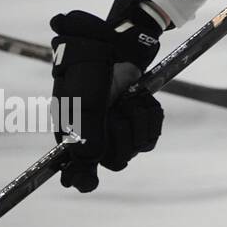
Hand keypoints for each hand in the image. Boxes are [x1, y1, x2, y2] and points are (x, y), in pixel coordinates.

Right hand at [49, 6, 164, 192]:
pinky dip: (151, 114)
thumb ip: (85, 137)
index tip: (90, 181)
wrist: (113, 45)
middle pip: (117, 161)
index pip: (78, 172)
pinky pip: (152, 131)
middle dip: (121, 135)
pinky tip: (142, 98)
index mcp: (73, 136)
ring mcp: (119, 127)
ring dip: (138, 120)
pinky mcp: (138, 116)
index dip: (83, 178)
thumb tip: (89, 165)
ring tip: (128, 100)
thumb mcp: (84, 104)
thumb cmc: (90, 72)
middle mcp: (97, 136)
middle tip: (115, 112)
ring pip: (138, 147)